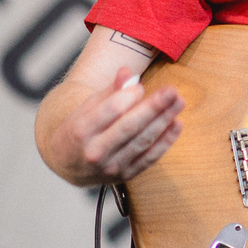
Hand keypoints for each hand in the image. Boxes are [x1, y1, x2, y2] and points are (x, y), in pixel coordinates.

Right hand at [48, 67, 183, 184]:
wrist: (68, 165)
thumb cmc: (80, 129)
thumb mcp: (87, 107)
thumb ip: (110, 90)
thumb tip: (128, 72)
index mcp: (81, 131)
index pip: (111, 110)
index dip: (129, 96)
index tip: (140, 86)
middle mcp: (95, 152)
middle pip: (130, 126)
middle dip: (154, 107)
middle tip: (172, 90)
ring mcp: (111, 167)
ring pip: (143, 141)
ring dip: (164, 121)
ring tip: (179, 102)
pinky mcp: (126, 175)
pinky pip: (150, 158)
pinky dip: (166, 141)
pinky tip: (177, 124)